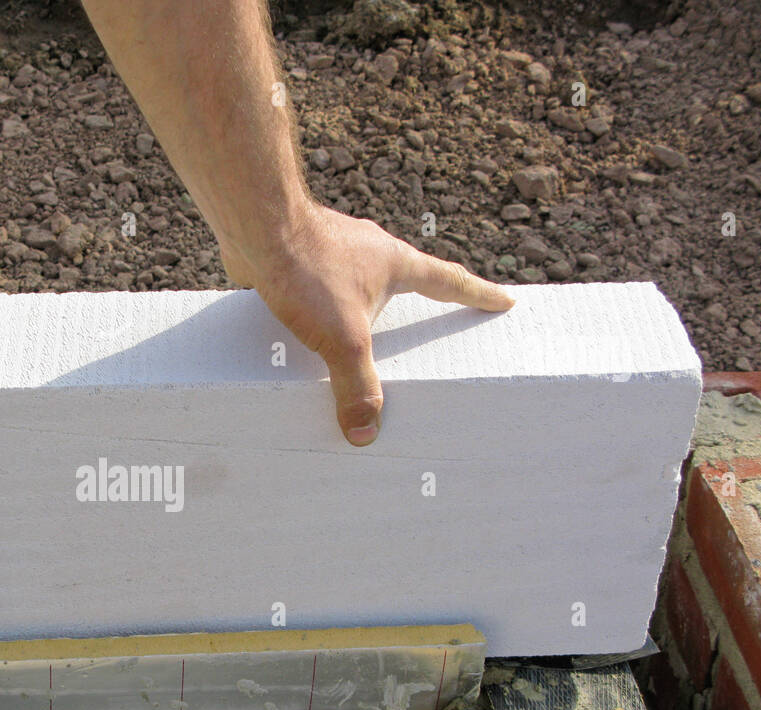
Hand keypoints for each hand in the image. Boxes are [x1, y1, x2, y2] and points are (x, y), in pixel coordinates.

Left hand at [220, 203, 514, 445]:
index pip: (449, 281)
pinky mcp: (299, 258)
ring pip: (357, 283)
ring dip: (361, 307)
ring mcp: (333, 250)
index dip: (478, 295)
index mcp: (396, 264)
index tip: (504, 301)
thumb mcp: (343, 339)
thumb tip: (365, 432)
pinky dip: (319, 309)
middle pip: (404, 280)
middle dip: (414, 305)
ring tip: (356, 340)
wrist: (257, 225)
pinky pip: (318, 288)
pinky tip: (301, 333)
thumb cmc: (308, 270)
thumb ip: (356, 386)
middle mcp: (369, 250)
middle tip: (424, 327)